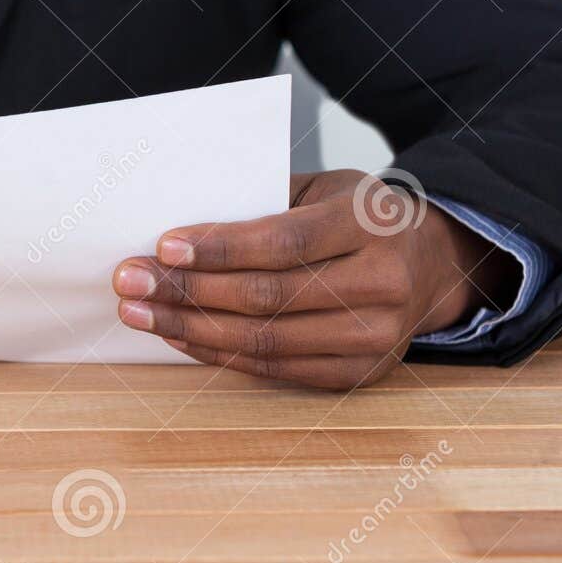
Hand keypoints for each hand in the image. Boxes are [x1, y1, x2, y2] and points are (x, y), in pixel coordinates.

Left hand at [110, 170, 520, 388]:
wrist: (431, 264)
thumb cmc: (358, 217)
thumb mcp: (323, 188)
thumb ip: (262, 202)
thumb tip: (178, 228)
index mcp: (370, 226)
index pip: (284, 241)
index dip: (219, 247)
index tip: (163, 246)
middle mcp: (381, 285)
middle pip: (267, 296)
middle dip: (186, 291)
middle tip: (130, 280)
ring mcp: (375, 337)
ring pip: (265, 340)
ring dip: (189, 328)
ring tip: (140, 312)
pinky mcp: (360, 374)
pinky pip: (275, 369)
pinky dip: (219, 354)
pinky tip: (180, 335)